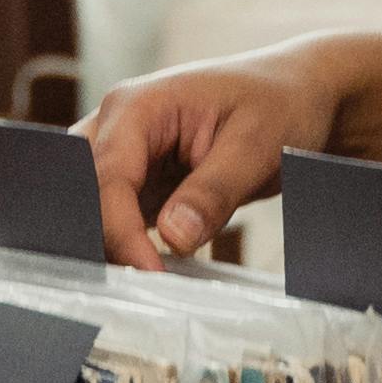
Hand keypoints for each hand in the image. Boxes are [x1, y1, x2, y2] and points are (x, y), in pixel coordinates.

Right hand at [79, 51, 345, 267]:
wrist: (297, 96)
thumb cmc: (279, 105)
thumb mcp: (256, 145)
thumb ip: (213, 191)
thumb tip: (174, 237)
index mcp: (138, 106)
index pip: (108, 177)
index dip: (121, 231)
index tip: (150, 274)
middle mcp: (118, 126)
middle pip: (83, 191)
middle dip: (100, 237)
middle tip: (132, 287)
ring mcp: (125, 153)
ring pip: (92, 206)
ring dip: (110, 244)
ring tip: (140, 285)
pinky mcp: (139, 179)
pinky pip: (117, 216)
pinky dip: (128, 244)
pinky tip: (149, 272)